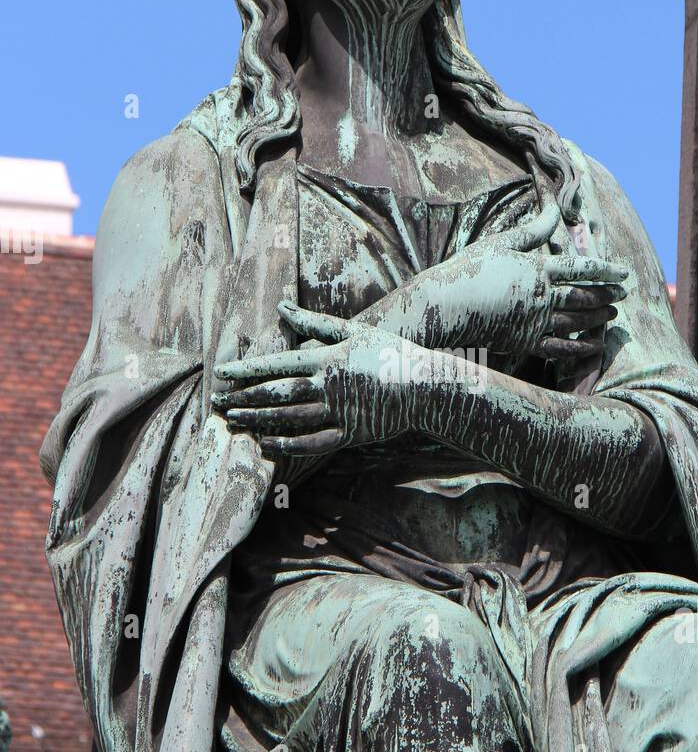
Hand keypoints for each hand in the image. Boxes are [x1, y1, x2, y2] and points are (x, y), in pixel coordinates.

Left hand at [211, 306, 418, 456]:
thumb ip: (315, 324)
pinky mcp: (351, 433)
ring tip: (233, 421)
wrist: (426, 384)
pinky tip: (267, 443)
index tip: (222, 374)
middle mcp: (328, 385)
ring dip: (258, 419)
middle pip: (277, 392)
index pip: (278, 364)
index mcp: (327, 359)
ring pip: (289, 417)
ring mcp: (339, 411)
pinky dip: (288, 444)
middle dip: (244, 397)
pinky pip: (313, 441)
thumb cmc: (390, 353)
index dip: (248, 370)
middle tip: (216, 402)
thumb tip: (281, 308)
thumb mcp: (353, 331)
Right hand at [376, 202, 627, 361]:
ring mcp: (533, 322)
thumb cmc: (469, 269)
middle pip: (583, 295)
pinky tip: (592, 347)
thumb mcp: (501, 243)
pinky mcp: (522, 342)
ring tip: (612, 316)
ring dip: (596, 318)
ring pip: (575, 321)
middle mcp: (541, 297)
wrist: (444, 305)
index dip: (605, 270)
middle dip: (606, 294)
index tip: (623, 273)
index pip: (581, 268)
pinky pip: (557, 348)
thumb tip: (556, 210)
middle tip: (623, 294)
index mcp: (537, 269)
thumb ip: (533, 230)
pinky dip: (577, 348)